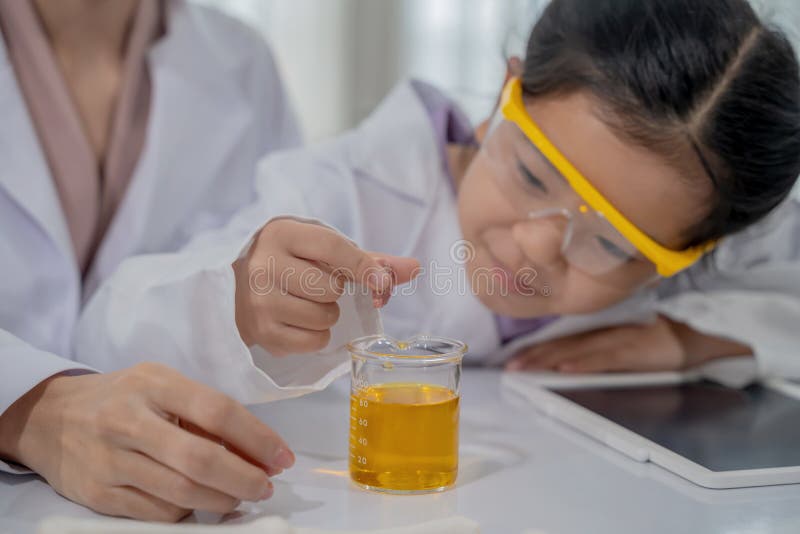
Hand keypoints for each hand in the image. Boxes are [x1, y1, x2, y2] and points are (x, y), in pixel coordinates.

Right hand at [0, 363, 294, 520]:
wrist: (49, 416)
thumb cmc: (121, 398)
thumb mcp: (160, 386)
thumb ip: (203, 413)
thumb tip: (257, 451)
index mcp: (153, 383)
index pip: (217, 411)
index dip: (257, 438)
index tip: (282, 457)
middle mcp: (128, 419)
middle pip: (200, 459)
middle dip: (244, 479)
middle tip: (265, 487)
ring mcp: (109, 459)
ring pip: (181, 493)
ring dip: (222, 501)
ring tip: (239, 498)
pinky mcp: (97, 494)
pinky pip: (156, 513)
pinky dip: (187, 513)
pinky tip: (198, 505)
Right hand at [234, 218, 418, 355]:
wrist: (242, 279)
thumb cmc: (295, 260)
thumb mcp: (326, 250)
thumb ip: (371, 260)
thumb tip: (415, 268)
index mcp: (282, 235)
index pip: (334, 250)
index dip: (364, 267)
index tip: (379, 282)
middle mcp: (264, 266)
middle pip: (331, 289)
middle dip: (335, 291)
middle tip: (317, 286)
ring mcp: (258, 302)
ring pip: (323, 317)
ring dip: (326, 315)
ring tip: (308, 303)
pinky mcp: (260, 332)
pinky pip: (312, 342)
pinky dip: (316, 336)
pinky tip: (299, 321)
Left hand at [505, 316, 698, 372]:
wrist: (700, 328)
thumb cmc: (666, 333)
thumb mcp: (629, 335)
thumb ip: (605, 343)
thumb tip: (573, 359)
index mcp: (603, 329)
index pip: (563, 338)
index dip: (537, 348)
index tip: (514, 358)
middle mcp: (605, 332)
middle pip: (562, 343)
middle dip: (533, 356)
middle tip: (508, 367)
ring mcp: (619, 340)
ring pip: (576, 350)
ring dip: (548, 360)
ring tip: (524, 368)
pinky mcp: (636, 350)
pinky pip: (605, 358)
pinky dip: (583, 363)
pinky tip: (564, 369)